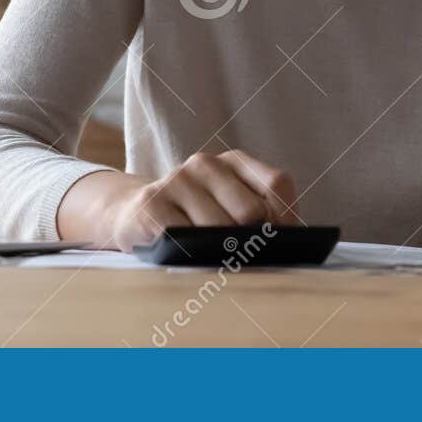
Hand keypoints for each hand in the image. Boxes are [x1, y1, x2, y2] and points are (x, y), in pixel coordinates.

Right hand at [57, 149, 301, 251]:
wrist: (133, 216)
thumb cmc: (195, 220)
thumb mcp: (230, 209)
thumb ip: (263, 219)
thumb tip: (287, 244)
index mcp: (234, 161)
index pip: (277, 184)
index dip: (285, 218)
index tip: (279, 244)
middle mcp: (206, 163)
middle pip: (251, 212)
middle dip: (250, 243)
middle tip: (238, 260)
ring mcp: (177, 179)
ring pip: (219, 230)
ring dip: (219, 254)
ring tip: (208, 259)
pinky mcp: (152, 202)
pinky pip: (186, 239)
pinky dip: (192, 257)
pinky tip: (185, 256)